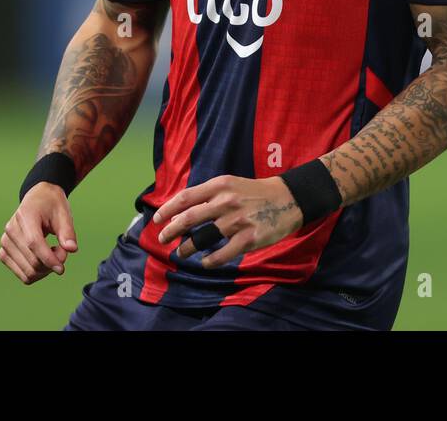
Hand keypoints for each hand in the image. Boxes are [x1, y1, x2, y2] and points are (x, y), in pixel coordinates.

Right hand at [0, 182, 78, 284]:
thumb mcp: (64, 214)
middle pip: (32, 261)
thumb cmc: (52, 206)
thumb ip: (68, 232)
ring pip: (27, 272)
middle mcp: (11, 229)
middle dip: (52, 263)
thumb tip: (71, 249)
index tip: (62, 269)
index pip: (34, 243)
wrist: (38, 199)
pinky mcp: (4, 252)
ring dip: (45, 270)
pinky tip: (43, 258)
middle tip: (63, 251)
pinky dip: (36, 272)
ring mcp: (5, 242)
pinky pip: (22, 274)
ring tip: (53, 253)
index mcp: (25, 215)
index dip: (49, 258)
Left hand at [153, 175, 303, 268]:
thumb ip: (209, 195)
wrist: (288, 199)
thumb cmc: (255, 193)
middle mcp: (226, 201)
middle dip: (171, 231)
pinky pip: (222, 254)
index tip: (157, 220)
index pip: (186, 197)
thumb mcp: (231, 185)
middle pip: (189, 218)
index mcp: (220, 185)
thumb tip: (182, 211)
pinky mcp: (249, 238)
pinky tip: (204, 262)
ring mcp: (237, 221)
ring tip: (182, 252)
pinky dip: (209, 261)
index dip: (167, 209)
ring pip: (202, 238)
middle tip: (163, 239)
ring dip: (187, 248)